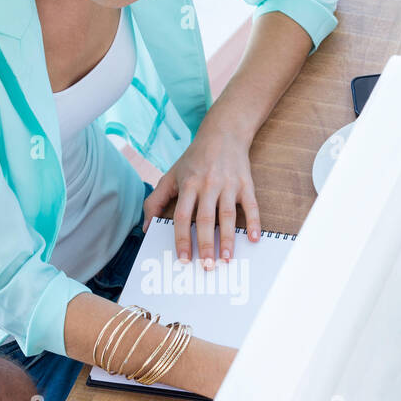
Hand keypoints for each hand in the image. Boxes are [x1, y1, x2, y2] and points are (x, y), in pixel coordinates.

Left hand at [143, 122, 260, 268]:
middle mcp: (208, 185)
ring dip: (228, 239)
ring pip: (228, 216)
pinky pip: (251, 206)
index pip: (183, 216)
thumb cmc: (195, 159)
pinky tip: (253, 239)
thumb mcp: (171, 176)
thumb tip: (147, 228)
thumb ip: (155, 201)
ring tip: (227, 259)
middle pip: (206, 219)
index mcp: (188, 185)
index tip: (184, 259)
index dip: (182, 239)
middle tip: (207, 266)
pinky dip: (254, 223)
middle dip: (206, 245)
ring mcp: (228, 185)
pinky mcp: (246, 184)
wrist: (223, 134)